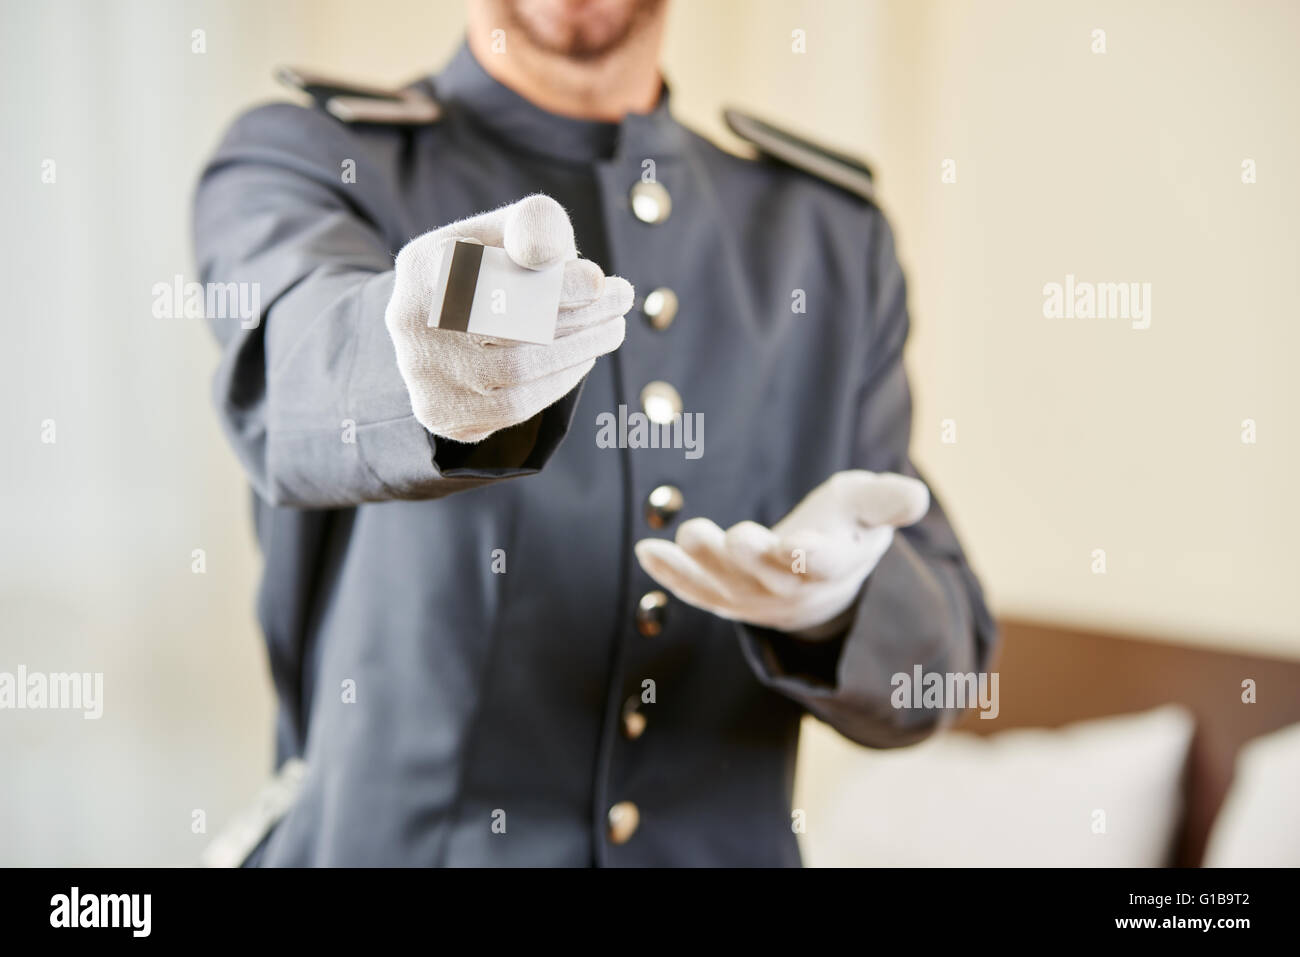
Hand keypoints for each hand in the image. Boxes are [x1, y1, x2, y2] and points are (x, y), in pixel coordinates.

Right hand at [385, 194, 632, 442]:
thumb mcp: (506, 231)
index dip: (551, 283)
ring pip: (518, 369)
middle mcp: (412, 324)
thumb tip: (582, 273)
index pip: (493, 276)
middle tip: (623, 298)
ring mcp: (424, 376)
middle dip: (579, 313)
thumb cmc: (488, 266)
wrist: (440, 327)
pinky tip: (583, 358)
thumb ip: (536, 229)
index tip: (599, 280)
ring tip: (614, 327)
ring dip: (580, 348)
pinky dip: (559, 380)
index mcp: (424, 268)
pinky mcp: (443, 415)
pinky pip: (516, 405)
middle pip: (510, 325)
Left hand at [634, 471, 929, 635]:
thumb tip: (915, 495)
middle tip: (731, 536)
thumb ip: (886, 501)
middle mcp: (792, 590)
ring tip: (684, 534)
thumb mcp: (867, 507)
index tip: (798, 545)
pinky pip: (696, 591)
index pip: (824, 567)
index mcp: (834, 567)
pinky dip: (670, 575)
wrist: (819, 580)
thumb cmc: (842, 527)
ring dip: (702, 566)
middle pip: (770, 578)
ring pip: (728, 588)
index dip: (811, 558)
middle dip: (750, 559)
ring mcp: (755, 599)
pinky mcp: (724, 599)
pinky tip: (646, 550)